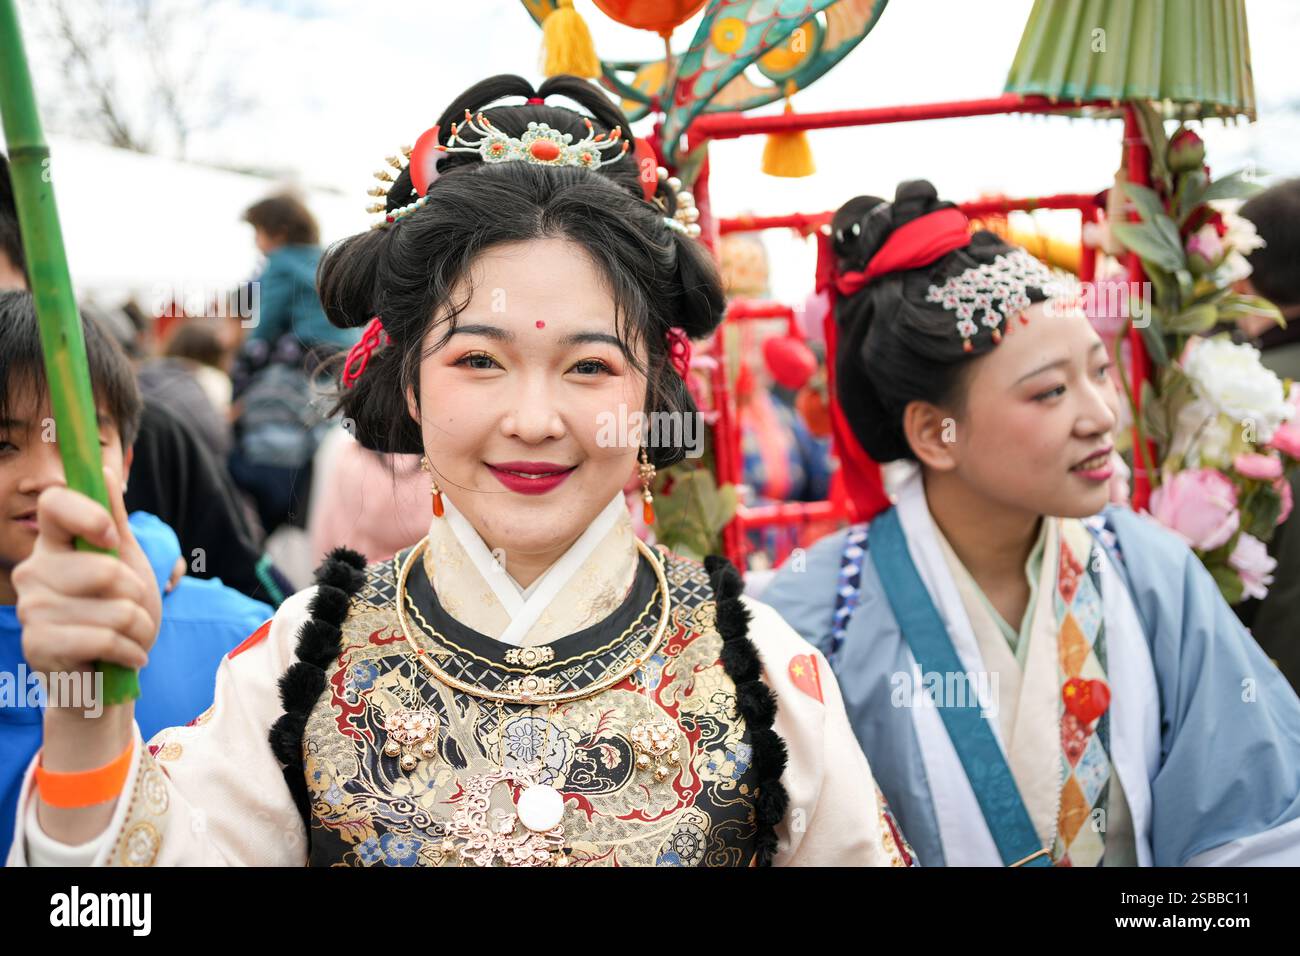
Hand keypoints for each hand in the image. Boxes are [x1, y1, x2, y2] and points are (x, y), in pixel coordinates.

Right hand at [14, 467, 159, 696]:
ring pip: (114, 609)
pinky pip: (104, 639)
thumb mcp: (126, 564)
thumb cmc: (118, 617)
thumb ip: (114, 521)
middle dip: (138, 597)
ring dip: (139, 630)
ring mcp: (31, 608)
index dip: (89, 515)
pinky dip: (129, 651)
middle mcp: (34, 570)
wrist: (108, 677)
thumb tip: (104, 469)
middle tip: (132, 612)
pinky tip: (126, 657)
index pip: (55, 503)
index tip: (111, 538)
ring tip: (129, 638)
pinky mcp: (37, 644)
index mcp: (54, 544)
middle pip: (106, 569)